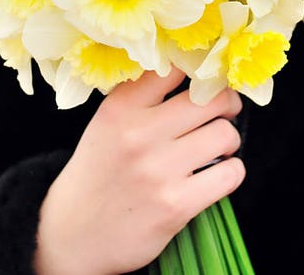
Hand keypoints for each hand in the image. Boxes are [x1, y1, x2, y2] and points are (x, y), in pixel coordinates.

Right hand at [33, 68, 243, 274]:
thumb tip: (196, 70)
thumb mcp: (108, 121)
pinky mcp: (175, 206)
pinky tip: (220, 172)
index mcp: (121, 108)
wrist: (72, 234)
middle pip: (211, 99)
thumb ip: (144, 94)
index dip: (200, 70)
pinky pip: (230, 174)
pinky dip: (232, 170)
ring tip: (220, 144)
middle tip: (226, 109)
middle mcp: (139, 135)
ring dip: (230, 138)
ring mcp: (158, 172)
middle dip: (227, 102)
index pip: (175, 68)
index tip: (208, 78)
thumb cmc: (100, 170)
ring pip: (225, 134)